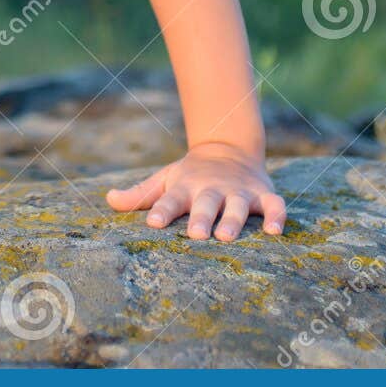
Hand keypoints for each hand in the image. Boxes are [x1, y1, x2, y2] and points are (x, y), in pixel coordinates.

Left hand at [105, 141, 286, 240]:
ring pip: (237, 206)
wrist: (228, 149)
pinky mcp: (263, 194)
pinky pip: (274, 205)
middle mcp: (212, 189)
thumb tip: (108, 199)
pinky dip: (277, 216)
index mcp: (185, 188)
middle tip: (197, 234)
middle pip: (206, 204)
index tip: (153, 222)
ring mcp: (239, 191)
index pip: (170, 200)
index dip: (162, 210)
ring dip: (233, 220)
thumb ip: (140, 195)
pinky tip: (275, 231)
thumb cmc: (190, 176)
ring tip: (227, 236)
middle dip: (202, 218)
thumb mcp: (165, 181)